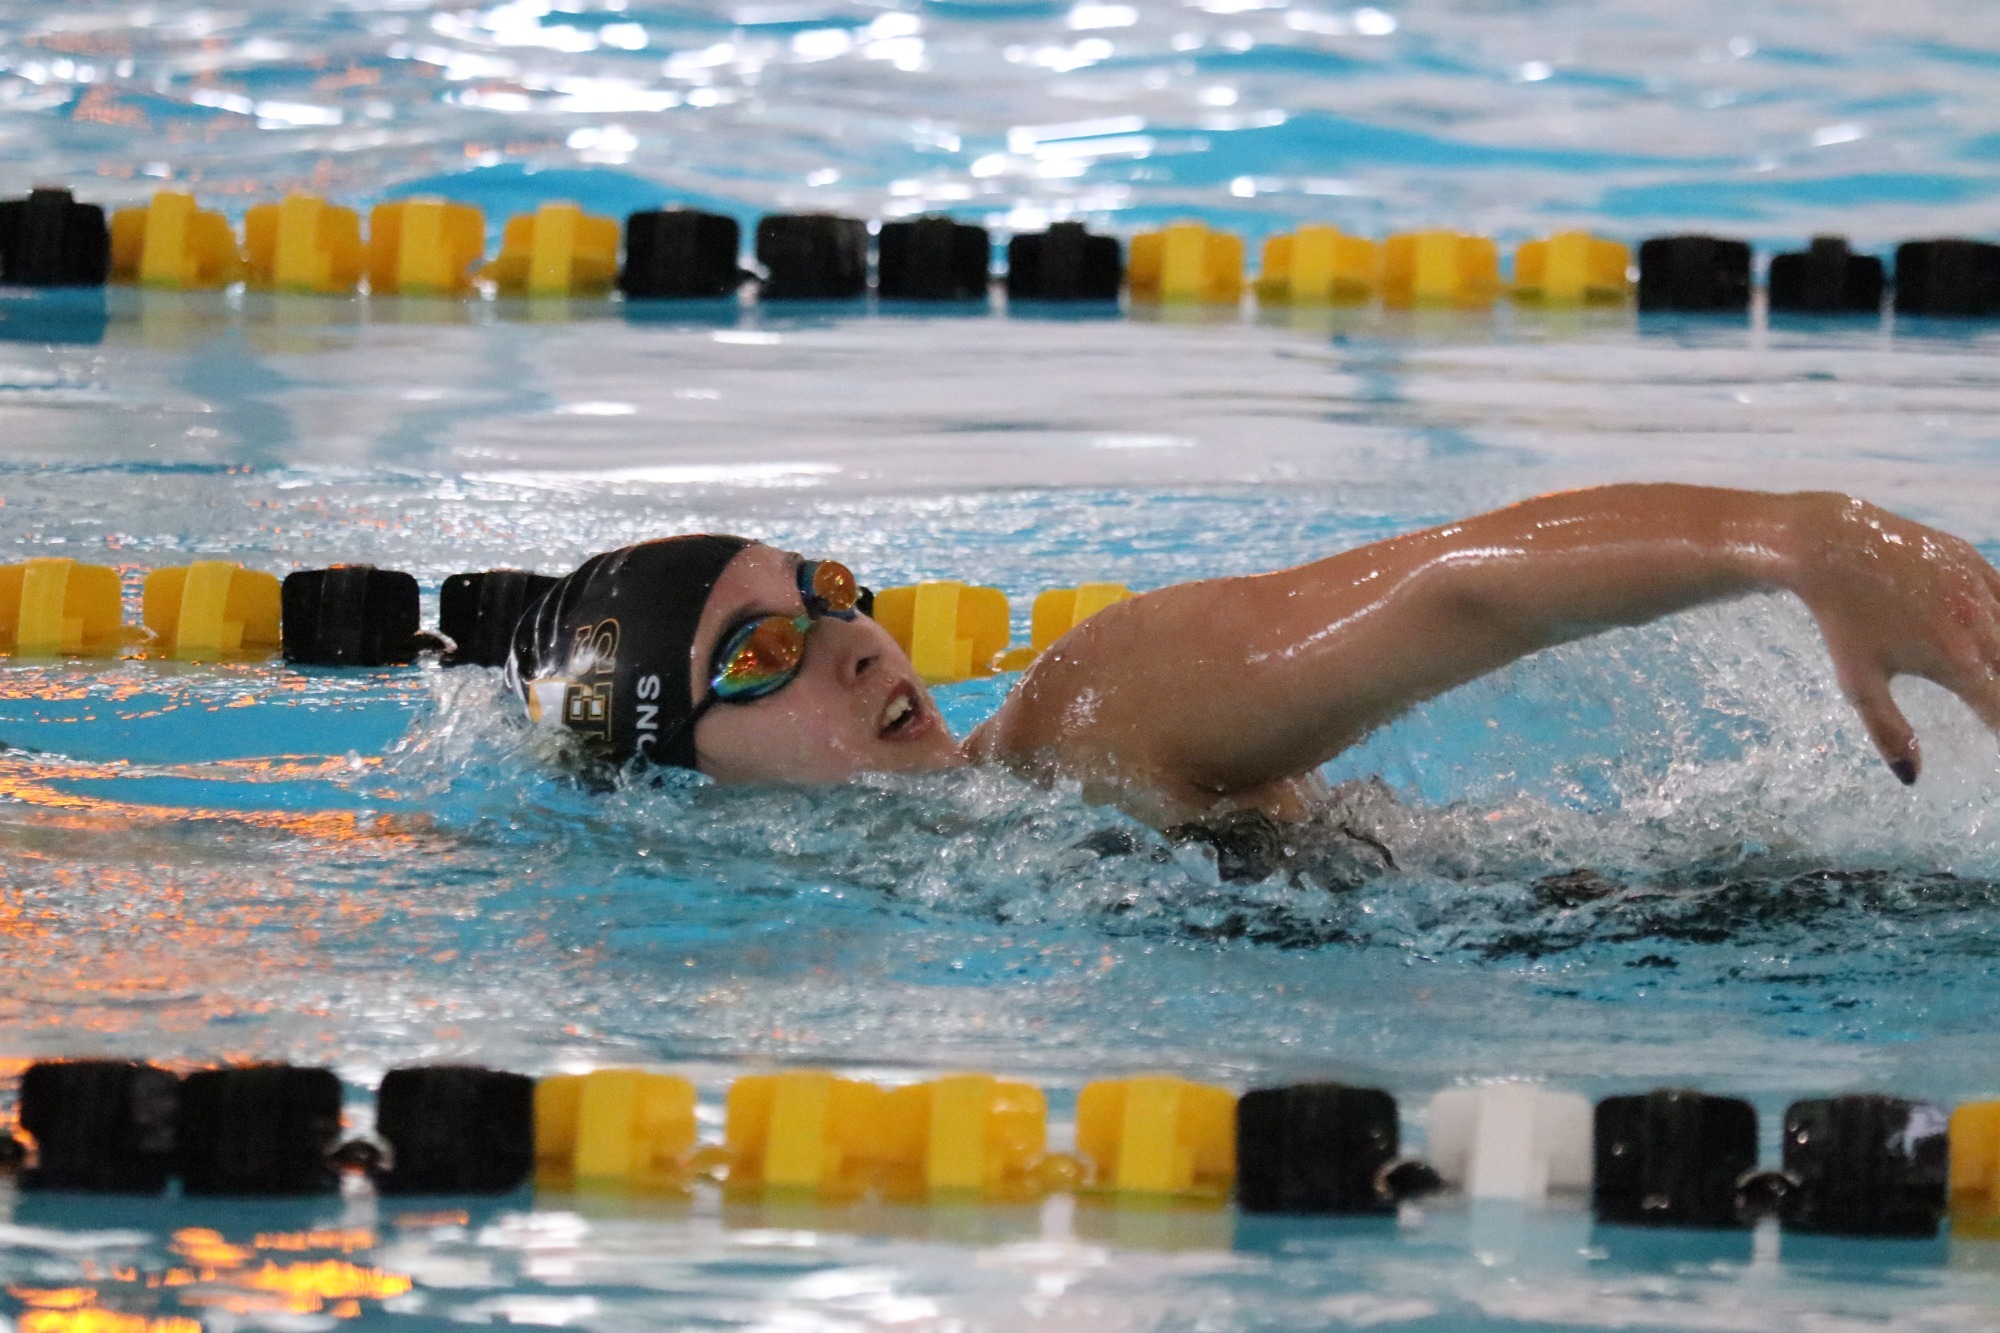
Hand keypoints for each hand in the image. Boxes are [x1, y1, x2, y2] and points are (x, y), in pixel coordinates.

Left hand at [1784, 494, 1999, 782]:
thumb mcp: (1858, 682)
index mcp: (1956, 661)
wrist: (1832, 548)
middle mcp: (1981, 624)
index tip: (1997, 740)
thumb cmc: (1842, 622)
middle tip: (1988, 706)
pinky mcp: (1976, 563)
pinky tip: (1992, 635)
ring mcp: (1982, 589)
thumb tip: (1912, 778)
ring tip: (1988, 674)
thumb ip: (1887, 732)